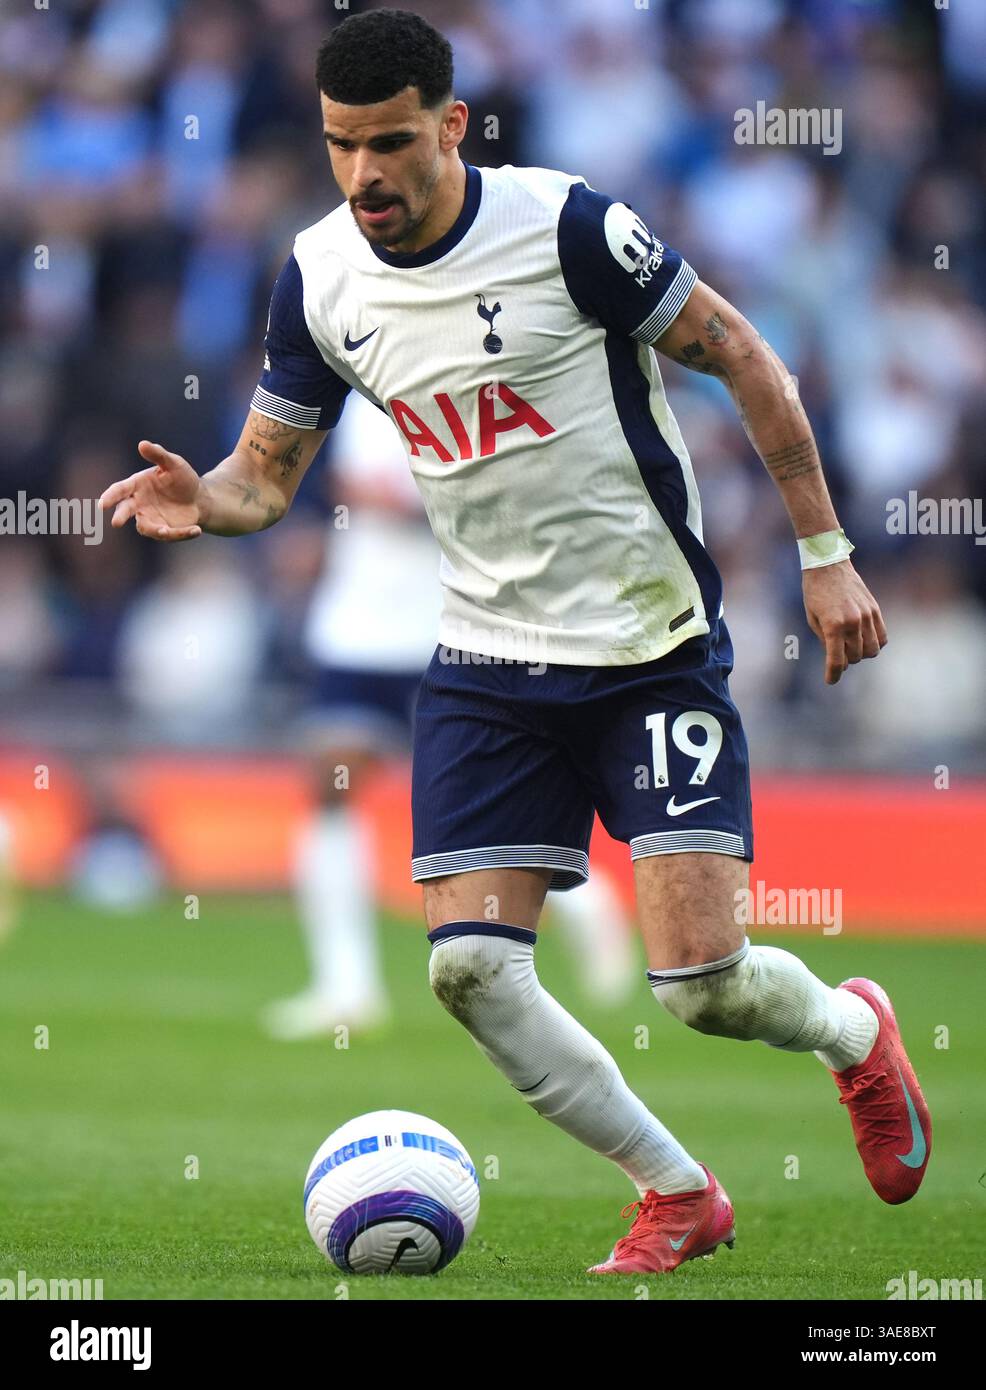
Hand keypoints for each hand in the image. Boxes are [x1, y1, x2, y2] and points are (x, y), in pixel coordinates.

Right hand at [98, 441, 204, 540]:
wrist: (199, 498)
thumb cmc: (182, 478)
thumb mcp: (173, 463)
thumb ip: (158, 455)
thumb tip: (142, 444)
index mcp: (136, 485)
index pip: (119, 490)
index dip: (110, 496)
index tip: (102, 504)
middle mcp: (139, 504)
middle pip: (125, 510)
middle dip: (120, 516)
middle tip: (115, 522)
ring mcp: (151, 519)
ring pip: (146, 527)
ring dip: (155, 530)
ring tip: (166, 530)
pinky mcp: (164, 530)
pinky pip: (169, 535)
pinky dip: (181, 534)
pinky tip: (196, 530)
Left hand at [803, 560, 887, 684]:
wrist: (828, 565)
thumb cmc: (815, 592)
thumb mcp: (812, 618)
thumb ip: (825, 640)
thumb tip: (837, 658)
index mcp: (833, 625)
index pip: (836, 660)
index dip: (832, 674)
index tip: (830, 680)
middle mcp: (853, 622)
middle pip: (855, 657)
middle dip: (846, 661)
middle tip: (838, 655)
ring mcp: (867, 616)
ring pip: (872, 650)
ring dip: (861, 654)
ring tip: (851, 647)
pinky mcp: (875, 610)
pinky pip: (882, 637)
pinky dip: (875, 643)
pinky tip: (865, 640)